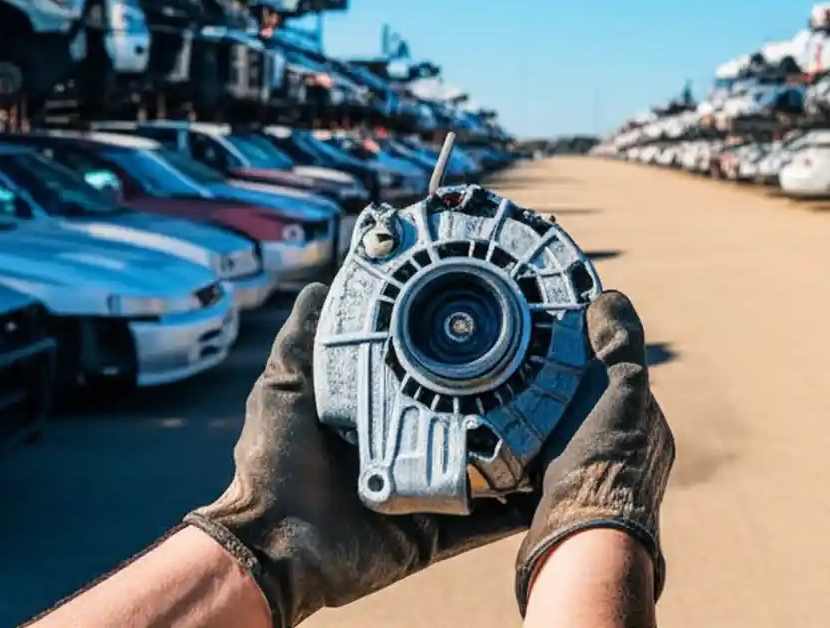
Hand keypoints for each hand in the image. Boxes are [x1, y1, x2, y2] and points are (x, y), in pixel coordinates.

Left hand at [185, 284, 533, 625]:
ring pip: (483, 471)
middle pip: (464, 425)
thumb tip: (318, 286)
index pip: (427, 381)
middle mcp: (404, 453)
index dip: (457, 362)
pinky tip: (545, 485)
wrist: (271, 543)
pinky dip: (514, 508)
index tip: (491, 333)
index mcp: (376, 420)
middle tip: (541, 378)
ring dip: (518, 456)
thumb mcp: (284, 387)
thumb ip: (302, 340)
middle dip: (501, 408)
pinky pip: (483, 522)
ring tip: (558, 429)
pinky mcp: (434, 534)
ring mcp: (423, 495)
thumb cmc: (272, 464)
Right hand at [515, 290, 675, 611]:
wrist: (580, 543)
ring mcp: (592, 483)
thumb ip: (620, 343)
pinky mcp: (556, 505)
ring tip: (499, 397)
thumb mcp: (621, 388)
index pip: (615, 371)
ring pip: (556, 433)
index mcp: (646, 424)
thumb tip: (610, 298)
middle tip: (515, 364)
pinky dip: (517, 450)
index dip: (585, 349)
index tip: (551, 334)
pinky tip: (494, 439)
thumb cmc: (605, 466)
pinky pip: (533, 465)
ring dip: (532, 418)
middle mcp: (627, 455)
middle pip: (582, 402)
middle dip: (554, 384)